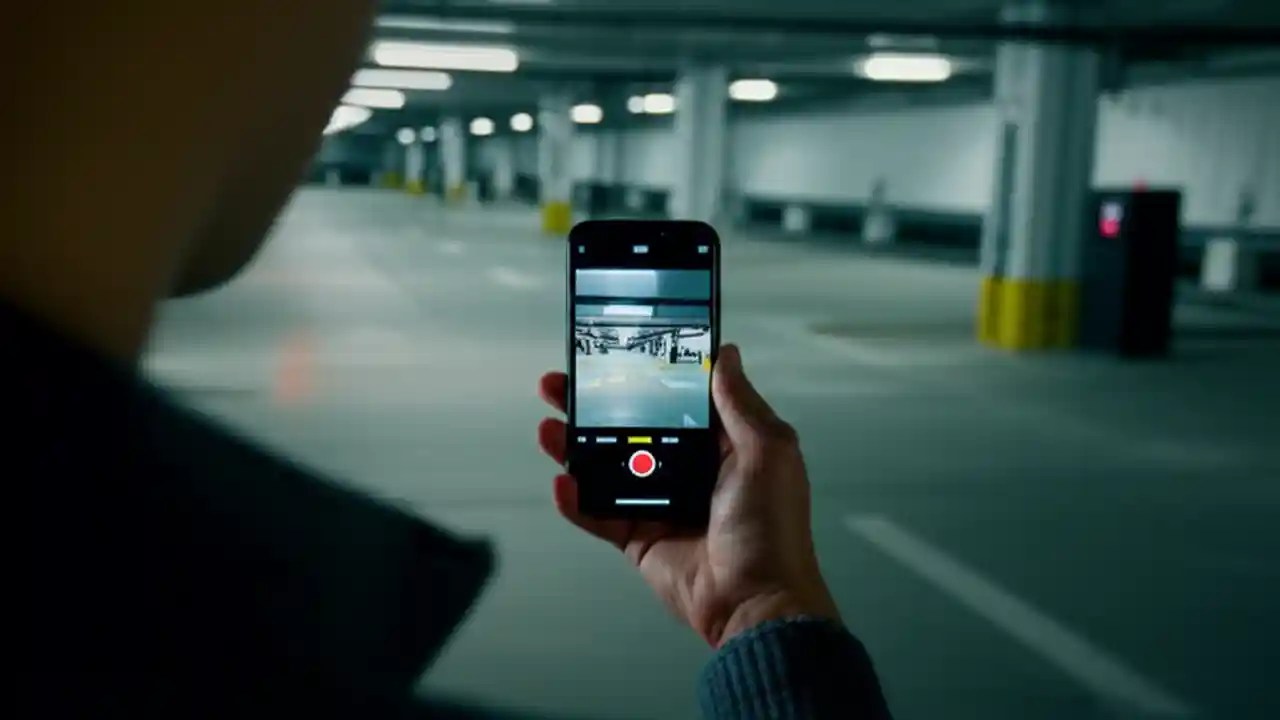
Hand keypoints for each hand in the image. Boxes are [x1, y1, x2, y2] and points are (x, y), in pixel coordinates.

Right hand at [537, 344, 839, 647]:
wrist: (754, 600)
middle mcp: (687, 468)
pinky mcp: (638, 536)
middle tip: (561, 384)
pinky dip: (575, 500)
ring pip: (606, 466)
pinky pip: (598, 513)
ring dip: (574, 446)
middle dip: (594, 405)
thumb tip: (725, 353)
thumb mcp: (767, 450)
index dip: (647, 374)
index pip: (676, 397)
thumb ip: (739, 402)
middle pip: (630, 426)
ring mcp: (659, 502)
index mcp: (722, 443)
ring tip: (549, 426)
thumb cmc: (771, 526)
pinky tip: (561, 481)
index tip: (616, 349)